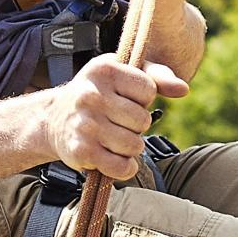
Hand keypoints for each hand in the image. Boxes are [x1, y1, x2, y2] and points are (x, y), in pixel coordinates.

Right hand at [46, 54, 187, 179]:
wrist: (53, 119)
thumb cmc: (97, 93)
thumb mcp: (122, 74)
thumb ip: (156, 76)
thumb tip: (184, 90)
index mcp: (104, 69)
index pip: (148, 90)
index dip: (142, 99)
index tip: (125, 99)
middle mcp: (91, 95)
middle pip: (143, 120)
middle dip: (136, 125)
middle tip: (118, 122)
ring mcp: (86, 124)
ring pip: (134, 145)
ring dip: (130, 147)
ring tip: (114, 138)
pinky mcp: (82, 151)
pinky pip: (121, 167)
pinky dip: (124, 168)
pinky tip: (113, 158)